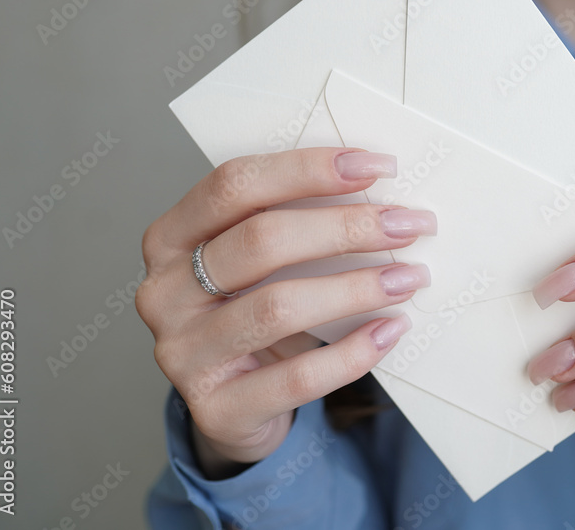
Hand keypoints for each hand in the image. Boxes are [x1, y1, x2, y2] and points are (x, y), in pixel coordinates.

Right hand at [136, 148, 435, 477]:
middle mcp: (165, 293)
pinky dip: (353, 353)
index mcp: (170, 239)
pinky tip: (391, 330)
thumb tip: (379, 193)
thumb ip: (293, 224)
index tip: (375, 166)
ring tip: (409, 278)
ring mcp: (184, 354)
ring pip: (278, 307)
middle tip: (408, 224)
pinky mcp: (217, 408)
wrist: (232, 406)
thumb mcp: (257, 264)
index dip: (307, 169)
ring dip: (357, 287)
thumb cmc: (252, 313)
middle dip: (346, 227)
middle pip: (261, 241)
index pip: (234, 185)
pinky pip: (297, 377)